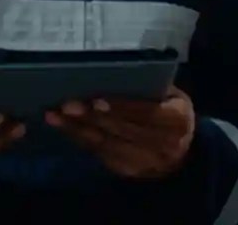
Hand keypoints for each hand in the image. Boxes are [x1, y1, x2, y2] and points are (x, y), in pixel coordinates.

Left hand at [45, 86, 194, 179]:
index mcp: (177, 120)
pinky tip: (62, 125)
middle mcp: (164, 145)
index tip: (97, 101)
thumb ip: (148, 85)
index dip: (122, 108)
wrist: (183, 151)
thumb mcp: (170, 94)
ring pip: (106, 144)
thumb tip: (112, 66)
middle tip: (67, 105)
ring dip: (77, 129)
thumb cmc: (169, 109)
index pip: (148, 114)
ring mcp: (144, 162)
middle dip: (92, 118)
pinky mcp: (126, 170)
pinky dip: (78, 137)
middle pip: (122, 130)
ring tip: (54, 115)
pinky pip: (99, 153)